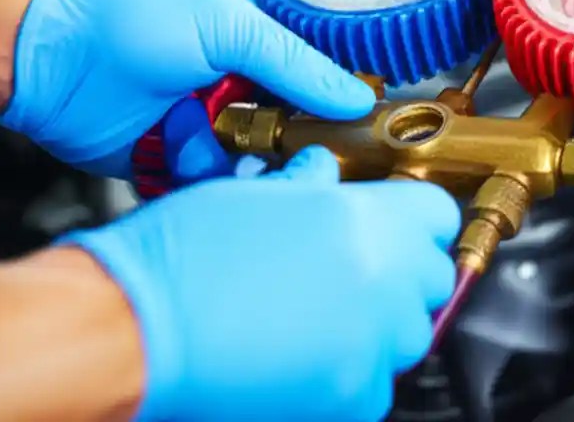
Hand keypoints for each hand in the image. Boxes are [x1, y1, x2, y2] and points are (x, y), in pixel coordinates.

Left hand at [0, 0, 375, 178]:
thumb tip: (358, 98)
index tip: (350, 135)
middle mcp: (231, 91)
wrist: (41, 53)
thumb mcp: (228, 28)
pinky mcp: (164, 166)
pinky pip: (201, 193)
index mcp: (253, 47)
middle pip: (286, 140)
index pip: (314, 86)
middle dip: (280, 153)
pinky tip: (167, 154)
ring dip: (223, 166)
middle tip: (263, 148)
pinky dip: (189, 183)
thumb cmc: (129, 19)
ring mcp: (198, 131)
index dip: (332, 112)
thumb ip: (296, 65)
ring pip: (245, 174)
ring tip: (185, 135)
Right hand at [60, 146, 460, 421]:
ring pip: (409, 333)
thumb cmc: (181, 257)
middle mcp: (381, 282)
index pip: (438, 214)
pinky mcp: (350, 397)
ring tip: (324, 312)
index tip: (396, 223)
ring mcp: (370, 345)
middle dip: (399, 272)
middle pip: (431, 276)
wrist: (136, 327)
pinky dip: (353, 370)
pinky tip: (308, 352)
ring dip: (380, 322)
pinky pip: (376, 382)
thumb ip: (308, 187)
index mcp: (365, 220)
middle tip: (353, 269)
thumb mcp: (252, 195)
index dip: (413, 216)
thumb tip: (323, 176)